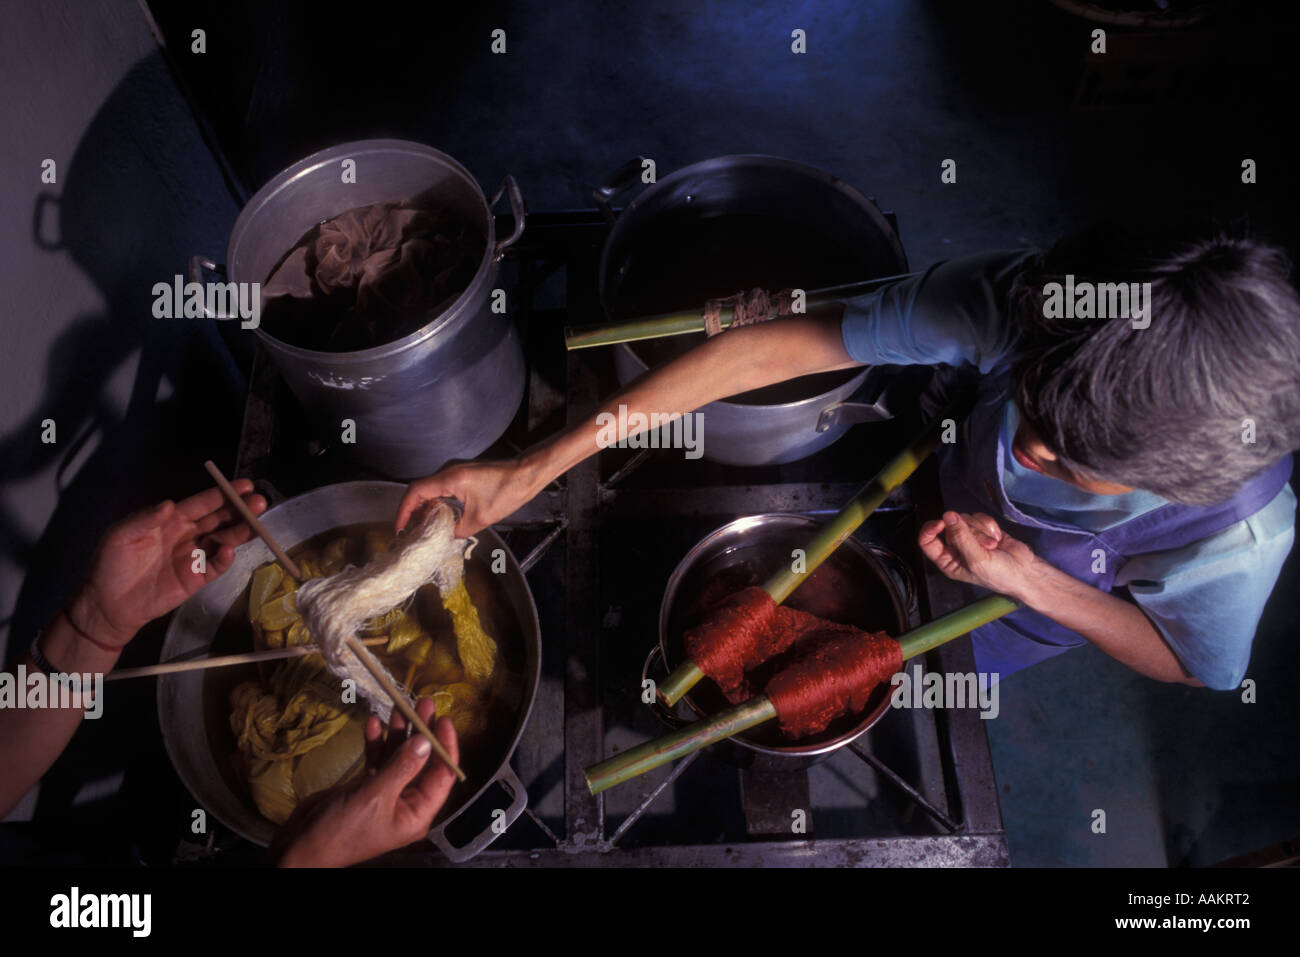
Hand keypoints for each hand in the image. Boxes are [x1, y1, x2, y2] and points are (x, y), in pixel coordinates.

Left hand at [65, 481, 266, 647]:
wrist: (107, 604)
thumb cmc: (111, 565)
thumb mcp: (120, 536)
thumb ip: (145, 519)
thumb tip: (168, 504)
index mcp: (171, 519)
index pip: (203, 503)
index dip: (223, 494)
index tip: (245, 485)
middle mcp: (188, 534)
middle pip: (220, 519)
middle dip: (241, 510)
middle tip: (260, 502)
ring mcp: (194, 556)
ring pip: (224, 539)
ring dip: (241, 531)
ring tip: (257, 524)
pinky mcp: (197, 578)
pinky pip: (216, 566)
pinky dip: (226, 558)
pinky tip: (230, 550)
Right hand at [275, 698, 459, 867]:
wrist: (301, 845)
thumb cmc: (342, 829)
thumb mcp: (374, 797)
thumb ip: (401, 767)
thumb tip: (426, 741)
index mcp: (417, 813)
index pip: (442, 776)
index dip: (445, 746)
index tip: (444, 719)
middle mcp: (406, 802)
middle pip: (422, 762)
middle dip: (422, 733)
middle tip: (423, 703)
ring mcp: (386, 793)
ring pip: (399, 757)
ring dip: (398, 733)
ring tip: (399, 706)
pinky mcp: (367, 786)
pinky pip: (378, 760)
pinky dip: (376, 743)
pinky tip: (372, 724)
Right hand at [397, 458, 537, 537]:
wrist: (527, 473)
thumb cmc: (507, 492)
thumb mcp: (481, 518)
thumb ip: (459, 529)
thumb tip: (446, 538)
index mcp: (449, 478)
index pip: (415, 492)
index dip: (404, 511)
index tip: (400, 528)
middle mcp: (448, 471)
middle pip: (420, 491)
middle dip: (413, 513)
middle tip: (411, 534)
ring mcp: (456, 472)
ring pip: (431, 491)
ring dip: (425, 509)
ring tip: (423, 530)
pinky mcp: (463, 475)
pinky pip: (443, 489)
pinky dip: (437, 504)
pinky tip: (441, 520)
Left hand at [918, 511, 1040, 600]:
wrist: (1026, 571)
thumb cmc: (999, 574)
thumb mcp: (977, 559)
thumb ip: (961, 537)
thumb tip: (947, 515)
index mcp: (947, 561)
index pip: (927, 541)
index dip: (931, 529)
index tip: (942, 522)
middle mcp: (955, 548)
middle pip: (949, 526)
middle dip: (970, 532)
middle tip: (988, 546)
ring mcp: (969, 537)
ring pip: (965, 519)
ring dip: (982, 530)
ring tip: (994, 545)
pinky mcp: (982, 529)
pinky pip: (978, 517)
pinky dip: (989, 526)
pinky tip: (998, 538)